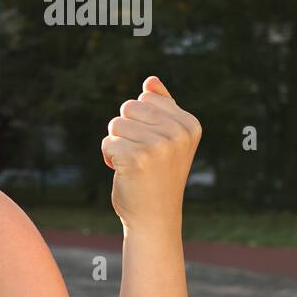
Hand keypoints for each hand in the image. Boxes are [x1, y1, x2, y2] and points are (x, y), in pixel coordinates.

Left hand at [101, 76, 201, 231]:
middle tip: (139, 155)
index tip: (151, 143)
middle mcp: (179, 133)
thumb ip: (162, 108)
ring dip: (116, 144)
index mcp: (190, 124)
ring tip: (132, 164)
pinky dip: (108, 157)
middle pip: (128, 107)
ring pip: (116, 124)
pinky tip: (123, 172)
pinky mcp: (138, 158)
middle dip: (125, 130)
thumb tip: (150, 80)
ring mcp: (160, 145)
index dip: (139, 120)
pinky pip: (107, 142)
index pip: (145, 97)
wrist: (155, 217)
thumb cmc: (157, 175)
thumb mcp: (167, 139)